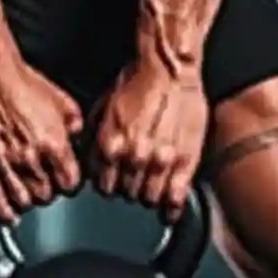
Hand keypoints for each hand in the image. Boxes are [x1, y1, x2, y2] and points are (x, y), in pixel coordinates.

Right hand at [0, 53, 83, 223]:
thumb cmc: (22, 83)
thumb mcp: (64, 102)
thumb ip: (75, 127)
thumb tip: (78, 140)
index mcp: (53, 144)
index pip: (70, 184)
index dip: (71, 183)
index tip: (68, 179)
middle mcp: (29, 158)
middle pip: (47, 197)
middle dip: (50, 191)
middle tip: (48, 182)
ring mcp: (4, 164)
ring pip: (23, 202)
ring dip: (29, 200)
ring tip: (31, 192)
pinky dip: (3, 212)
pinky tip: (9, 214)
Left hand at [89, 62, 209, 222]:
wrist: (169, 69)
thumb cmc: (138, 81)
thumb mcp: (103, 109)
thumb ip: (98, 138)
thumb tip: (92, 157)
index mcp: (110, 144)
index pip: (103, 185)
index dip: (109, 184)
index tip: (115, 182)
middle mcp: (133, 156)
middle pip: (126, 194)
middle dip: (129, 188)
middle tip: (135, 180)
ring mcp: (160, 161)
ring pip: (149, 198)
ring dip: (149, 195)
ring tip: (152, 186)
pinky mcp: (185, 161)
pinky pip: (175, 196)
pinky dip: (171, 207)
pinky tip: (170, 208)